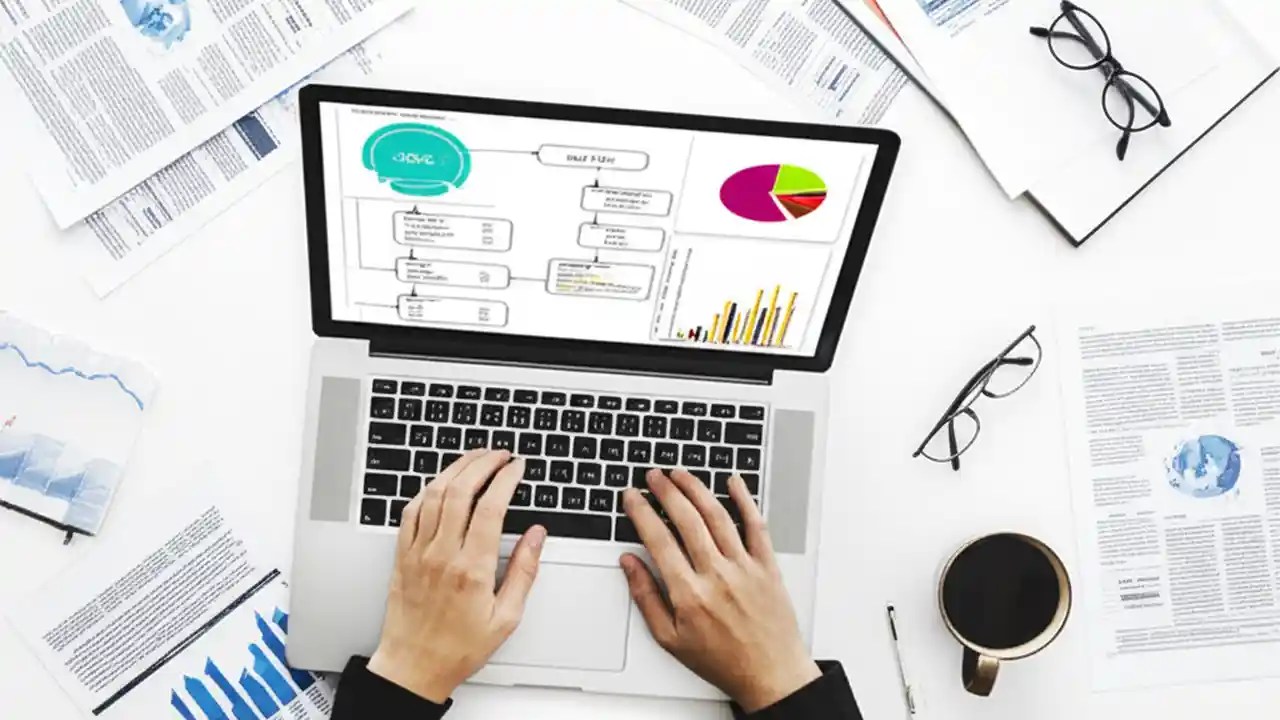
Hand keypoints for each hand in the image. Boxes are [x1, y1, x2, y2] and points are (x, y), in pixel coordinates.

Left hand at [368, 449, 546, 702]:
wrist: (414, 667)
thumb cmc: (459, 647)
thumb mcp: (506, 618)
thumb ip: (523, 572)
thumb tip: (536, 535)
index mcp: (471, 569)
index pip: (490, 507)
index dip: (506, 478)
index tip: (517, 466)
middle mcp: (442, 555)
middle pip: (461, 490)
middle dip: (483, 463)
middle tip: (500, 455)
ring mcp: (418, 552)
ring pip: (434, 494)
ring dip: (456, 468)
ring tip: (475, 458)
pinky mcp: (402, 555)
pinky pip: (411, 510)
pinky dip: (429, 488)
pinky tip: (442, 482)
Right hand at [620, 470, 819, 712]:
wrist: (770, 674)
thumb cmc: (721, 660)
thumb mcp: (670, 639)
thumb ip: (645, 597)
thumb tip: (629, 563)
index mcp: (689, 594)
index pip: (658, 540)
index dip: (641, 512)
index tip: (632, 496)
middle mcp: (717, 575)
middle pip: (686, 519)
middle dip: (666, 491)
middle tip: (654, 475)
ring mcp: (744, 568)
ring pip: (718, 516)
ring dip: (696, 488)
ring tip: (680, 473)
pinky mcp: (767, 566)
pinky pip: (756, 525)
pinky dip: (745, 500)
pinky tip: (733, 482)